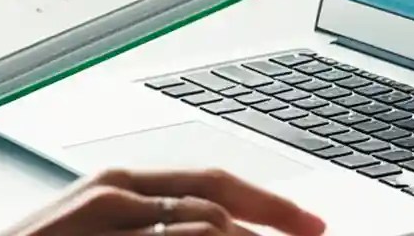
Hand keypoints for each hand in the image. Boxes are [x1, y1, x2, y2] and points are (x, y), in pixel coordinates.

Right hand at [2, 168, 325, 235]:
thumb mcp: (99, 231)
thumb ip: (151, 224)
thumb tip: (221, 228)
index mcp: (121, 183)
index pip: (214, 183)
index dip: (272, 204)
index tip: (312, 226)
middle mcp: (115, 192)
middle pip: (218, 200)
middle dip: (273, 220)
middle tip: (313, 235)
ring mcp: (102, 217)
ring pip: (204, 224)